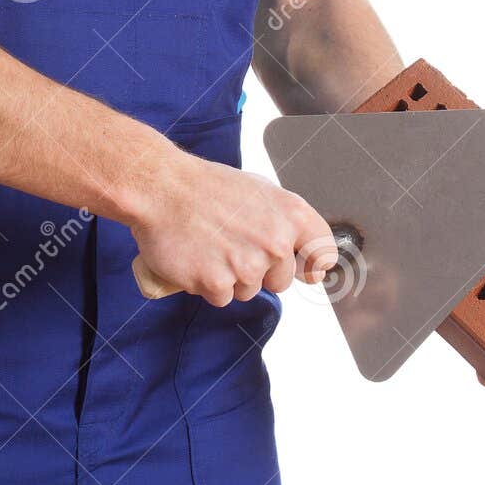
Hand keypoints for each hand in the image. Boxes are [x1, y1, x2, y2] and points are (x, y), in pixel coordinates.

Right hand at [129, 152, 337, 305]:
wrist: (161, 187)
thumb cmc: (206, 186)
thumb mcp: (259, 191)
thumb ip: (283, 221)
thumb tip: (301, 253)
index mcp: (291, 214)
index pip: (323, 253)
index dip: (313, 264)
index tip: (307, 270)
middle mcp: (276, 242)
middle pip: (281, 281)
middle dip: (260, 270)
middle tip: (232, 243)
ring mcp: (247, 265)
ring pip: (249, 290)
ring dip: (231, 277)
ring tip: (210, 245)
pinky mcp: (218, 283)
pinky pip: (222, 297)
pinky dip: (208, 284)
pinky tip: (197, 258)